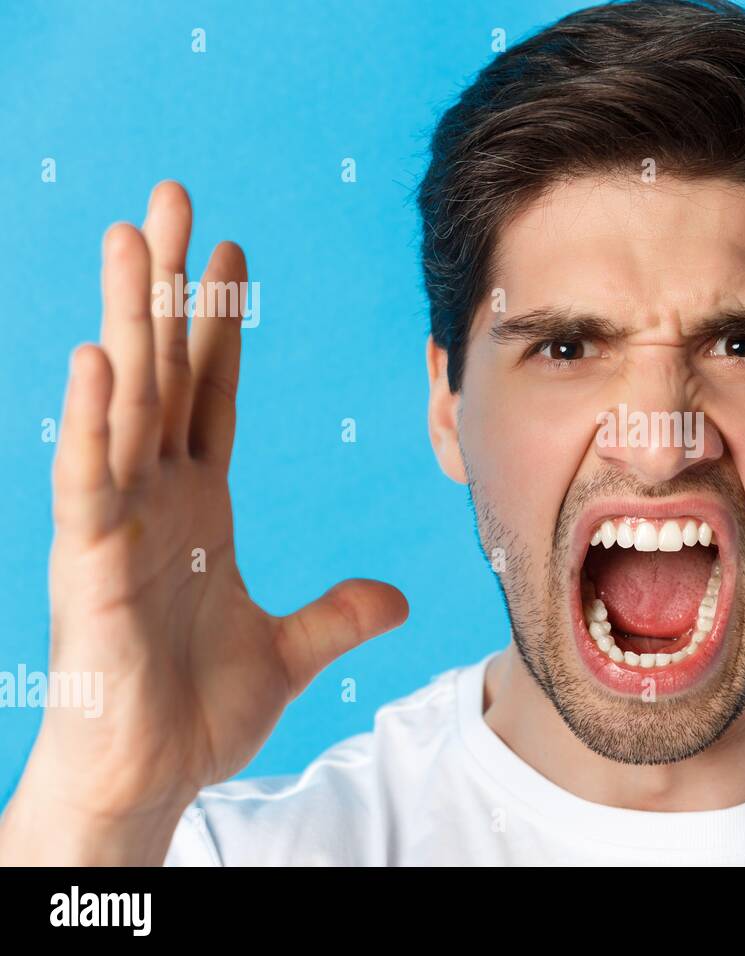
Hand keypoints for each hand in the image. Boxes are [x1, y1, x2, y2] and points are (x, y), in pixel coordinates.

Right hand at [0, 181, 407, 862]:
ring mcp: (118, 522)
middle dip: (169, 284)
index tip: (232, 251)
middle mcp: (155, 497)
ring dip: (130, 317)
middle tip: (174, 198)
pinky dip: (92, 421)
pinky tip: (99, 356)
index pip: (211, 391)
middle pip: (165, 369)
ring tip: (132, 236)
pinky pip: (88, 480)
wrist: (150, 779)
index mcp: (198, 504)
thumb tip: (398, 597)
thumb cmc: (194, 712)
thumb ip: (340, 614)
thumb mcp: (291, 649)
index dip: (221, 322)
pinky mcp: (89, 564)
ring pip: (126, 401)